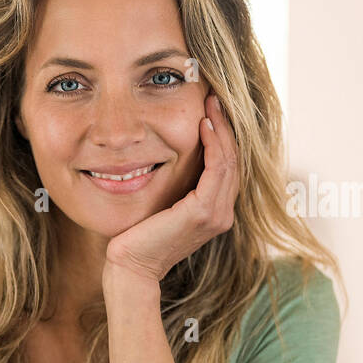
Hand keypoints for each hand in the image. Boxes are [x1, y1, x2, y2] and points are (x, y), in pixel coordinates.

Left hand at [101, 92, 238, 289]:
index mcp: (214, 212)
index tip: (211, 109)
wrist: (129, 265)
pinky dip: (213, 145)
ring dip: (221, 129)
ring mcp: (216, 215)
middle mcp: (222, 214)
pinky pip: (216, 170)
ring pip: (228, 161)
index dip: (223, 136)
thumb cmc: (138, 237)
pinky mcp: (203, 213)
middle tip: (214, 97)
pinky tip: (203, 126)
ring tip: (211, 104)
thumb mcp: (163, 207)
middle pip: (233, 160)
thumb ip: (177, 189)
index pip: (226, 167)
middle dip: (226, 126)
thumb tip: (173, 159)